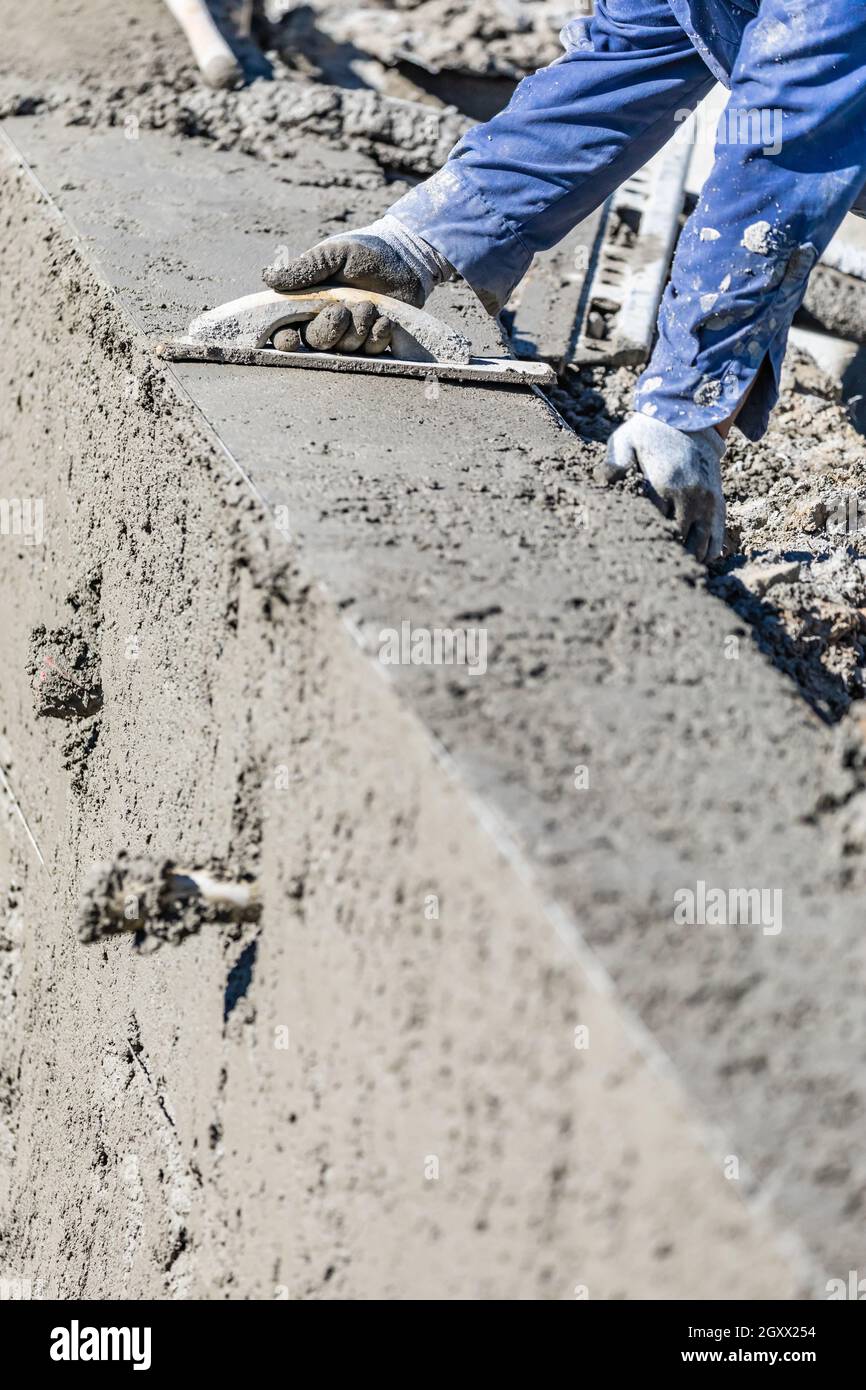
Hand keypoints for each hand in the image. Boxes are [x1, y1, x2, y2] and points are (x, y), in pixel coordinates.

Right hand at [263, 215, 440, 354]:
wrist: (405, 257)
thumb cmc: (365, 251)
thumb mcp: (332, 255)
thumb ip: (303, 269)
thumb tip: (267, 277)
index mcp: (309, 302)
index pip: (288, 329)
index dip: (285, 339)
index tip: (290, 339)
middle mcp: (327, 321)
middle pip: (316, 343)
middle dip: (328, 330)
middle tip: (341, 311)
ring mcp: (352, 333)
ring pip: (345, 349)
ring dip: (357, 328)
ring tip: (369, 305)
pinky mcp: (375, 340)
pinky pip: (371, 351)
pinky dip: (377, 336)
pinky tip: (384, 320)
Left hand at [604, 414, 726, 562]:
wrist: (690, 419)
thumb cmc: (651, 434)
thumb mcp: (626, 441)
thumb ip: (615, 463)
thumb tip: (602, 480)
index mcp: (663, 484)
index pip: (652, 525)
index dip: (641, 539)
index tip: (630, 548)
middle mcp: (689, 495)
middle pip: (676, 539)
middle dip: (663, 552)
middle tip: (648, 564)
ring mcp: (706, 501)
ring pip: (700, 543)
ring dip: (688, 557)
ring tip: (672, 565)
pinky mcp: (718, 502)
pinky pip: (717, 535)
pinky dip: (709, 551)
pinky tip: (698, 560)